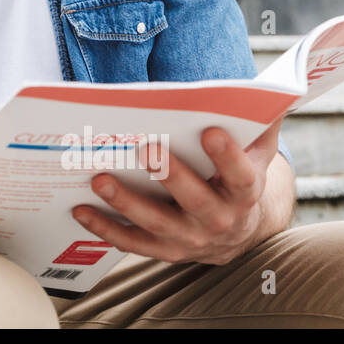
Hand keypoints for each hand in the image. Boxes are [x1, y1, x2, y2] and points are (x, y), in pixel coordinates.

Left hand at [70, 117, 284, 265]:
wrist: (238, 231)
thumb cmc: (238, 177)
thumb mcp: (256, 152)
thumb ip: (260, 125)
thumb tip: (262, 93)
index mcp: (245, 192)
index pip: (241, 175)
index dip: (229, 155)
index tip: (211, 131)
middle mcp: (220, 220)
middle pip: (195, 200)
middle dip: (171, 175)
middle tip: (146, 149)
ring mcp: (192, 239)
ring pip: (157, 224)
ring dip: (126, 203)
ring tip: (99, 180)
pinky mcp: (166, 251)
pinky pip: (133, 242)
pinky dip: (105, 228)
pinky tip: (81, 210)